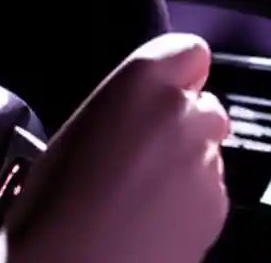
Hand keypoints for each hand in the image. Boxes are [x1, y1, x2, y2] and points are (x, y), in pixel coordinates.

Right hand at [4, 33, 230, 262]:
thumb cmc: (54, 203)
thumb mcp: (80, 127)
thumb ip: (126, 105)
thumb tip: (143, 108)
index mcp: (143, 81)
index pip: (190, 51)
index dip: (176, 73)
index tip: (162, 91)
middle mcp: (184, 113)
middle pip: (203, 105)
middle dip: (182, 124)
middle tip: (140, 154)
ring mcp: (206, 161)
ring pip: (207, 149)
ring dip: (184, 164)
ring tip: (139, 193)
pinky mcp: (216, 204)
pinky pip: (209, 189)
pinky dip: (188, 200)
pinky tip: (150, 218)